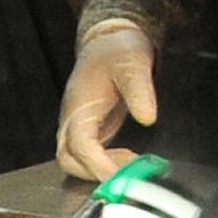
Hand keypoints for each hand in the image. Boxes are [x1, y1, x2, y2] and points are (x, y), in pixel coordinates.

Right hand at [56, 21, 158, 181]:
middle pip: (70, 160)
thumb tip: (147, 117)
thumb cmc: (117, 49)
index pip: (79, 144)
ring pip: (75, 162)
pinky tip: (128, 159)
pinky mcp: (88, 130)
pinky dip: (106, 165)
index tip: (121, 176)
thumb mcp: (133, 63)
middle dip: (98, 173)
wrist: (109, 41)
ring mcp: (78, 126)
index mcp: (79, 105)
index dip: (98, 164)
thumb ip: (139, 89)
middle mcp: (72, 119)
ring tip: (133, 164)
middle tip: (131, 173)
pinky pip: (88, 157)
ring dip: (102, 170)